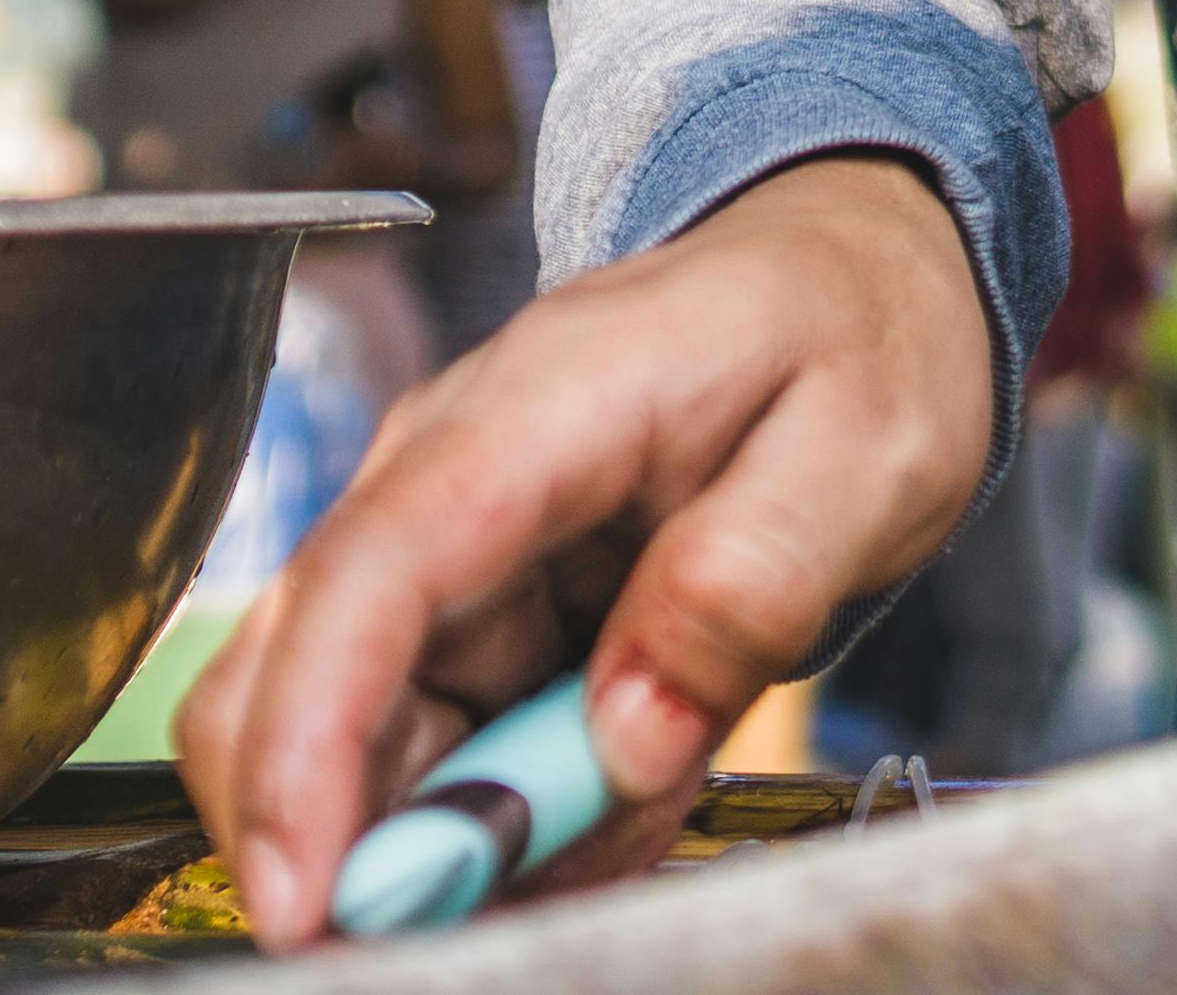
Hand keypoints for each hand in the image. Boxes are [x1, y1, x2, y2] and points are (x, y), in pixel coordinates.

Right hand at [181, 153, 991, 947]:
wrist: (852, 269)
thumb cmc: (856, 332)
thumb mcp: (870, 450)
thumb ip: (754, 579)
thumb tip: (628, 737)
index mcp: (539, 407)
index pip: (370, 576)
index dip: (306, 748)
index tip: (307, 900)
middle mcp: (448, 473)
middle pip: (307, 677)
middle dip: (370, 831)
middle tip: (520, 906)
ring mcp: (451, 547)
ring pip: (373, 743)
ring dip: (476, 834)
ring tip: (641, 814)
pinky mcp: (475, 610)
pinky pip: (449, 750)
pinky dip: (519, 814)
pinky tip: (630, 792)